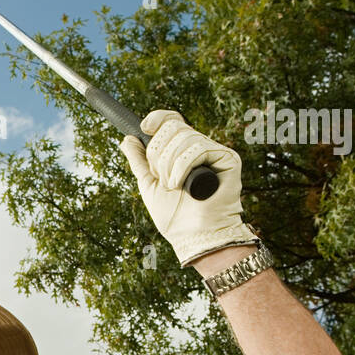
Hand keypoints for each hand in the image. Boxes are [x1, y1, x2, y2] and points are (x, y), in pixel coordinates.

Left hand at [119, 109, 257, 265]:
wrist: (193, 236)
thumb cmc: (174, 216)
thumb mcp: (148, 185)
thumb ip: (139, 161)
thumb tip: (127, 138)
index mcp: (181, 152)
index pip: (172, 121)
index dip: (158, 118)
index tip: (144, 126)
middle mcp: (199, 148)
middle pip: (174, 126)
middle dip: (158, 152)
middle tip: (162, 178)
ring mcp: (213, 152)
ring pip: (183, 136)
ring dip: (169, 165)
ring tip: (173, 186)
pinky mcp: (227, 158)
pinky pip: (198, 147)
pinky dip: (183, 166)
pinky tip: (182, 184)